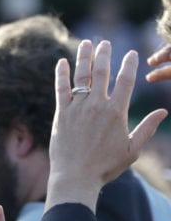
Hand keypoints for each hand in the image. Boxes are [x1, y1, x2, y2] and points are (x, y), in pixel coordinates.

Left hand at [47, 40, 166, 209]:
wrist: (76, 178)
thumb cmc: (105, 166)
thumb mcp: (132, 149)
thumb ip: (147, 128)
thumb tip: (163, 112)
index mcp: (117, 112)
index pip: (126, 80)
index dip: (129, 64)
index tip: (130, 54)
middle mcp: (97, 105)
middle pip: (102, 72)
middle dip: (105, 54)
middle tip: (105, 42)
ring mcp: (78, 108)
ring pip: (81, 77)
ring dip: (84, 58)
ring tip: (86, 44)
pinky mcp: (61, 114)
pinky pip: (60, 89)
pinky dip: (60, 74)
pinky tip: (61, 62)